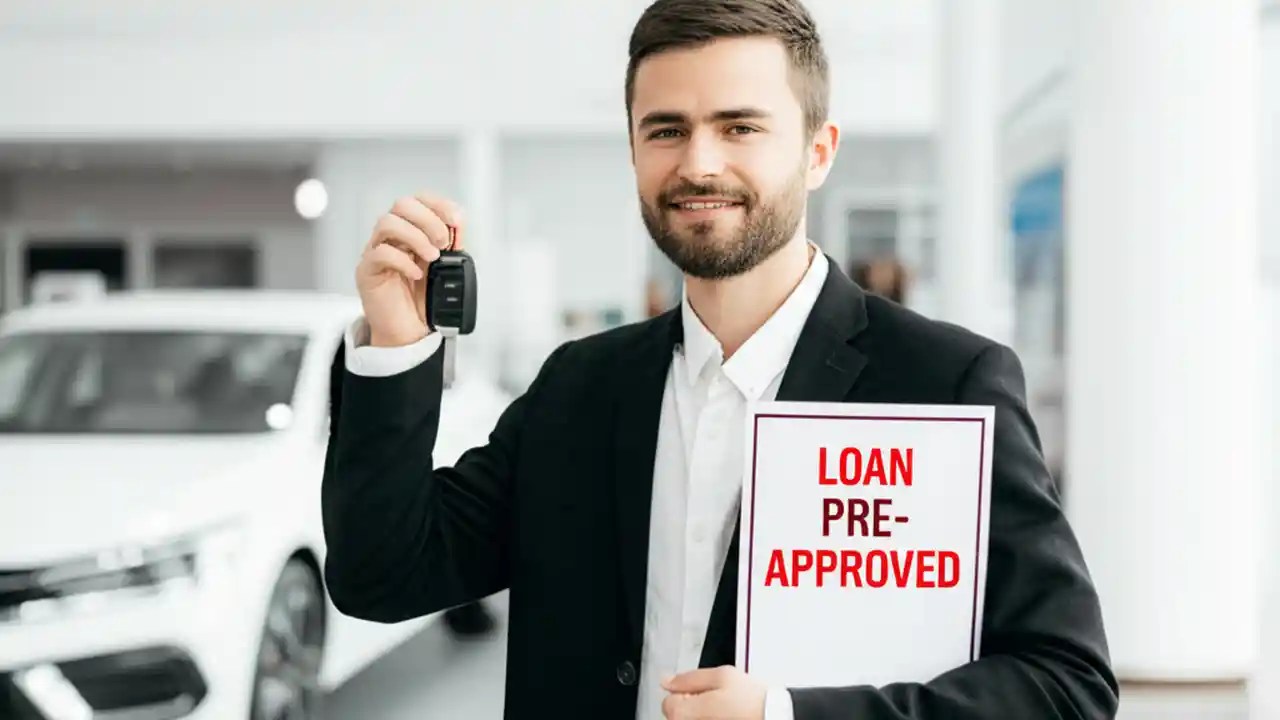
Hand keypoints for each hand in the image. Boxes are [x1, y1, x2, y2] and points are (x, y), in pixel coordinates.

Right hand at [355, 192, 463, 346]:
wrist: (408, 332)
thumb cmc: (422, 299)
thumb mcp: (443, 268)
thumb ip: (450, 245)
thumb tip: (458, 224)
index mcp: (410, 231)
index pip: (418, 200)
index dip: (438, 204)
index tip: (456, 220)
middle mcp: (392, 237)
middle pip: (402, 205)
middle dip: (428, 220)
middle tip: (442, 242)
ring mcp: (376, 251)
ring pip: (387, 223)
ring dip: (415, 237)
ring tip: (431, 257)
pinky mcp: (368, 271)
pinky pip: (379, 253)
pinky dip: (402, 261)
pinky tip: (416, 274)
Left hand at [661, 666, 767, 719]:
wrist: (774, 717)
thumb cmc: (752, 702)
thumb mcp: (721, 676)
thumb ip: (689, 678)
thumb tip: (668, 681)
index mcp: (683, 714)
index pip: (668, 701)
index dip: (686, 692)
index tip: (703, 692)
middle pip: (678, 715)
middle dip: (693, 705)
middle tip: (717, 701)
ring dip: (703, 715)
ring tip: (726, 712)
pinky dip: (712, 719)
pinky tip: (729, 717)